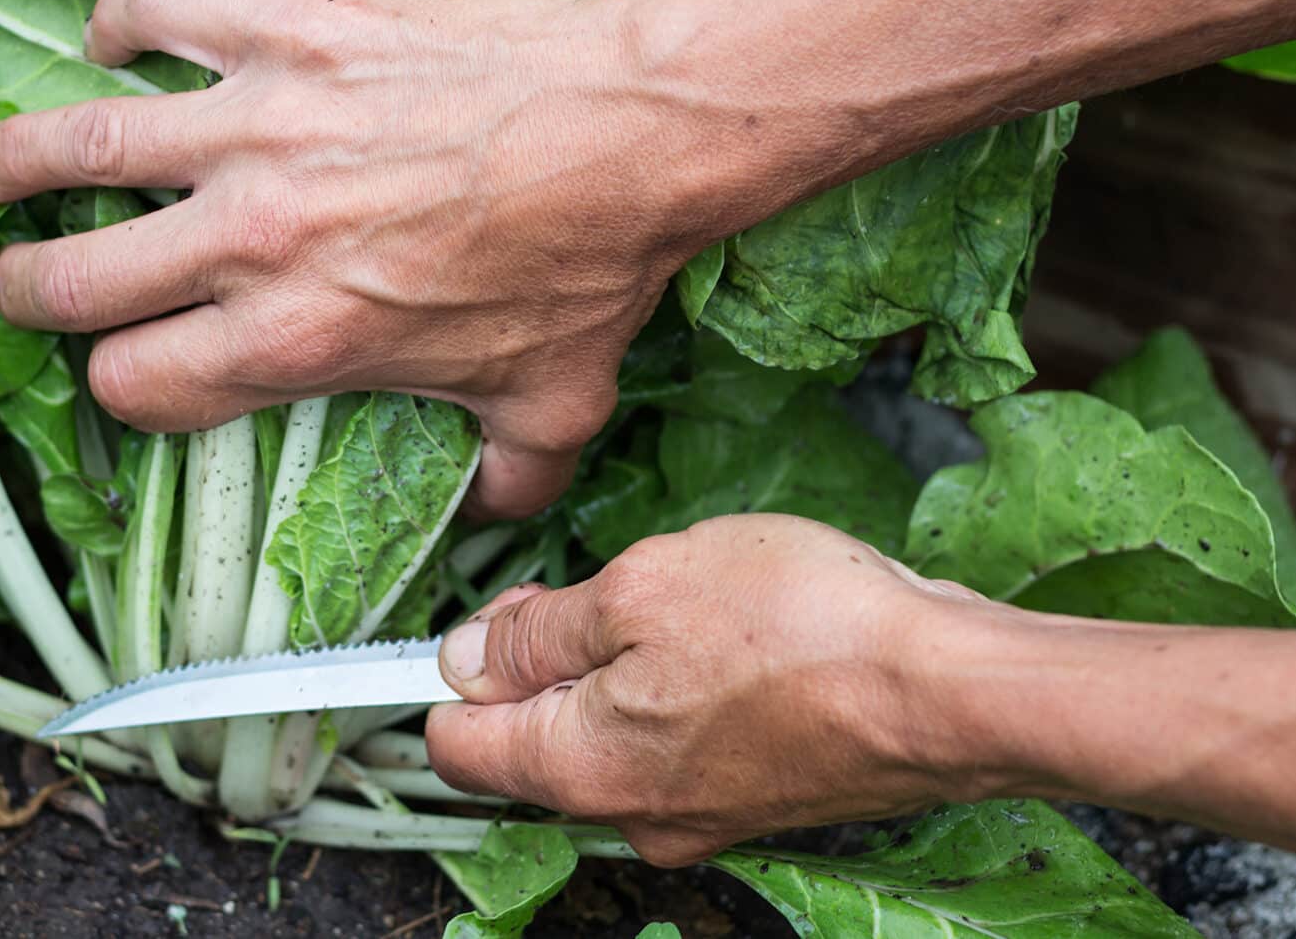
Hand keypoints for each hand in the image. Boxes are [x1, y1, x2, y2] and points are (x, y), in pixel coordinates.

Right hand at [0, 0, 721, 516]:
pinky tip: (115, 39)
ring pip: (79, 143)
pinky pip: (159, 10)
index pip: (137, 386)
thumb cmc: (594, 265)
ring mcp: (261, 126)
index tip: (129, 372)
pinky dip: (120, 23)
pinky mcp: (291, 30)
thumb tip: (486, 518)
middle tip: (30, 280)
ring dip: (17, 160)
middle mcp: (254, 240)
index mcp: (296, 340)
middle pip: (75, 279)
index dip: (122, 390)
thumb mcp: (551, 410)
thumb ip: (501, 484)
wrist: (641, 128)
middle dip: (35, 290)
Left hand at [424, 513, 998, 864]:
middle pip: (534, 740)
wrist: (948, 691)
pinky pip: (674, 739)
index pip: (458, 746)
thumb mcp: (641, 590)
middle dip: (544, 659)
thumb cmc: (803, 632)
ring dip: (618, 663)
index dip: (451, 674)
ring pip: (608, 733)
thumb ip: (537, 634)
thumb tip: (464, 661)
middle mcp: (631, 813)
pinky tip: (725, 635)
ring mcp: (697, 811)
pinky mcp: (752, 794)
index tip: (478, 619)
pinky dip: (676, 686)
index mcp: (581, 769)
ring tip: (679, 601)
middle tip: (600, 586)